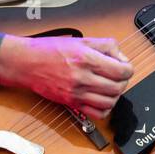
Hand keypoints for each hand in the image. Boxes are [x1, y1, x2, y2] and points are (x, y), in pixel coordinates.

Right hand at [5, 36, 133, 118]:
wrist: (26, 63)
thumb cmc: (50, 49)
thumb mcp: (81, 40)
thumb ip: (105, 46)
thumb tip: (122, 57)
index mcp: (86, 59)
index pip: (122, 70)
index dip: (128, 68)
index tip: (124, 66)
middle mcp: (82, 78)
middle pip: (118, 87)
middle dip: (123, 81)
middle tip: (118, 75)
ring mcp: (76, 93)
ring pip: (110, 102)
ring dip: (115, 95)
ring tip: (110, 86)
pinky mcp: (71, 103)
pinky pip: (97, 114)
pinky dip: (105, 108)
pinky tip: (102, 99)